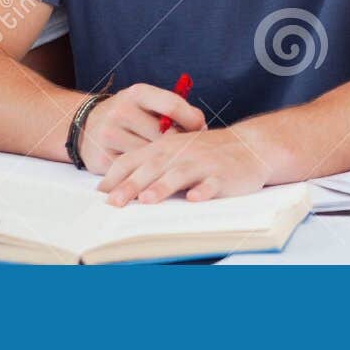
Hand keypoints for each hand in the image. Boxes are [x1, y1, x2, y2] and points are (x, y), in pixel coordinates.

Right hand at [77, 83, 205, 174]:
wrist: (85, 125)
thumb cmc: (128, 114)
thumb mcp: (146, 102)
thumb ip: (173, 109)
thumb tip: (200, 125)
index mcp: (137, 93)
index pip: (172, 105)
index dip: (192, 120)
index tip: (201, 129)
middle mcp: (121, 112)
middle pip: (164, 135)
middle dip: (180, 145)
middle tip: (188, 150)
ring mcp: (110, 136)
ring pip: (151, 156)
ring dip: (164, 161)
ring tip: (172, 160)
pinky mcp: (103, 159)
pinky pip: (135, 170)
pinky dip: (146, 172)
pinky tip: (152, 171)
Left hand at [99, 127, 269, 205]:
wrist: (249, 145)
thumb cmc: (205, 152)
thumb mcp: (174, 151)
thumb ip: (148, 166)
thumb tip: (114, 189)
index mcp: (164, 147)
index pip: (134, 159)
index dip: (115, 176)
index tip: (100, 196)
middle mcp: (180, 153)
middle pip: (152, 167)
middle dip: (132, 185)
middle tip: (114, 203)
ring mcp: (203, 163)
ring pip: (180, 174)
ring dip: (164, 186)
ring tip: (148, 200)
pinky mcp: (224, 175)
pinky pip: (213, 183)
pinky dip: (204, 190)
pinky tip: (195, 198)